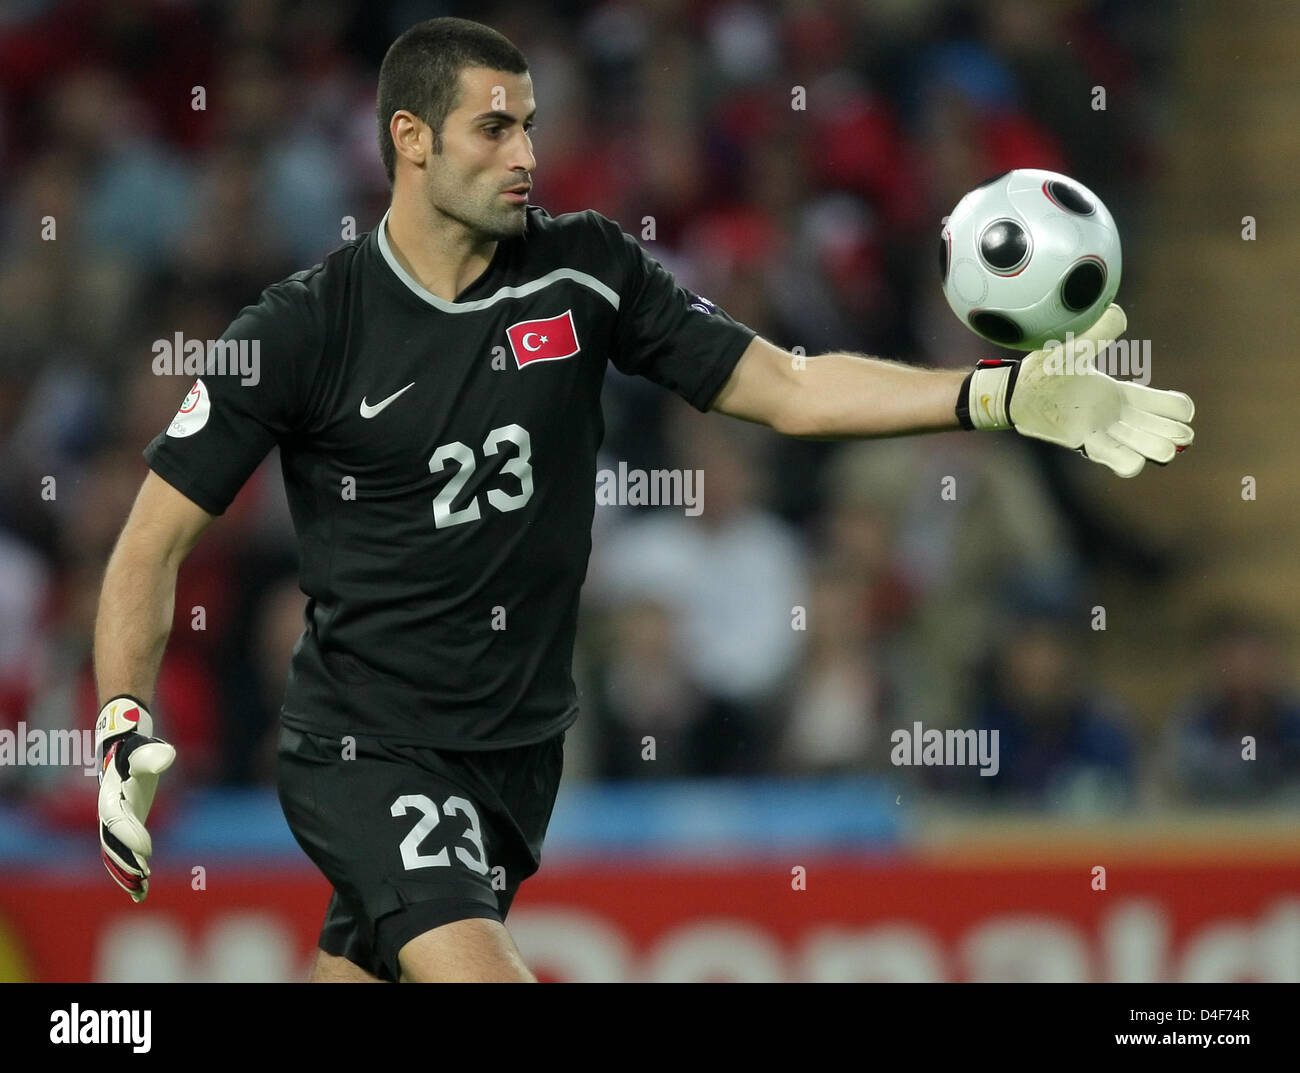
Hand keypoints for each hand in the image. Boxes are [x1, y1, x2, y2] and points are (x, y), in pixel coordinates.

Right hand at [96, 696, 174, 902]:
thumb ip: (153, 755)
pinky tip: (140, 891)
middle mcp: (108, 814)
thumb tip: (166, 758)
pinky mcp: (124, 828)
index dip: (130, 836)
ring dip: (125, 873)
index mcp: (110, 797)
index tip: (147, 850)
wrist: (123, 748)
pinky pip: (122, 854)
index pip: (117, 821)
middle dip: (125, 863)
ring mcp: (114, 823)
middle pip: (112, 844)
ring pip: (115, 854)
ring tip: (140, 892)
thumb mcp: (145, 749)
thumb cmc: (135, 748)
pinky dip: (129, 872)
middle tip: (142, 878)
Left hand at [957, 304, 1195, 476]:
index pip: (1167, 404)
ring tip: (1162, 450)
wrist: (1017, 390)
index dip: (1180, 408)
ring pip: (1145, 448)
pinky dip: (1129, 463)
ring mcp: (1103, 431)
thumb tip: (1118, 312)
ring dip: (1158, 449)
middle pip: (1163, 431)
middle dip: (1175, 435)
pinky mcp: (1084, 443)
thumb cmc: (1046, 368)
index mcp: (1122, 394)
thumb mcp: (1077, 347)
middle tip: (1174, 435)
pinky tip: (1134, 462)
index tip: (1179, 410)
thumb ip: (1099, 331)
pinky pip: (1114, 459)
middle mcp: (1117, 416)